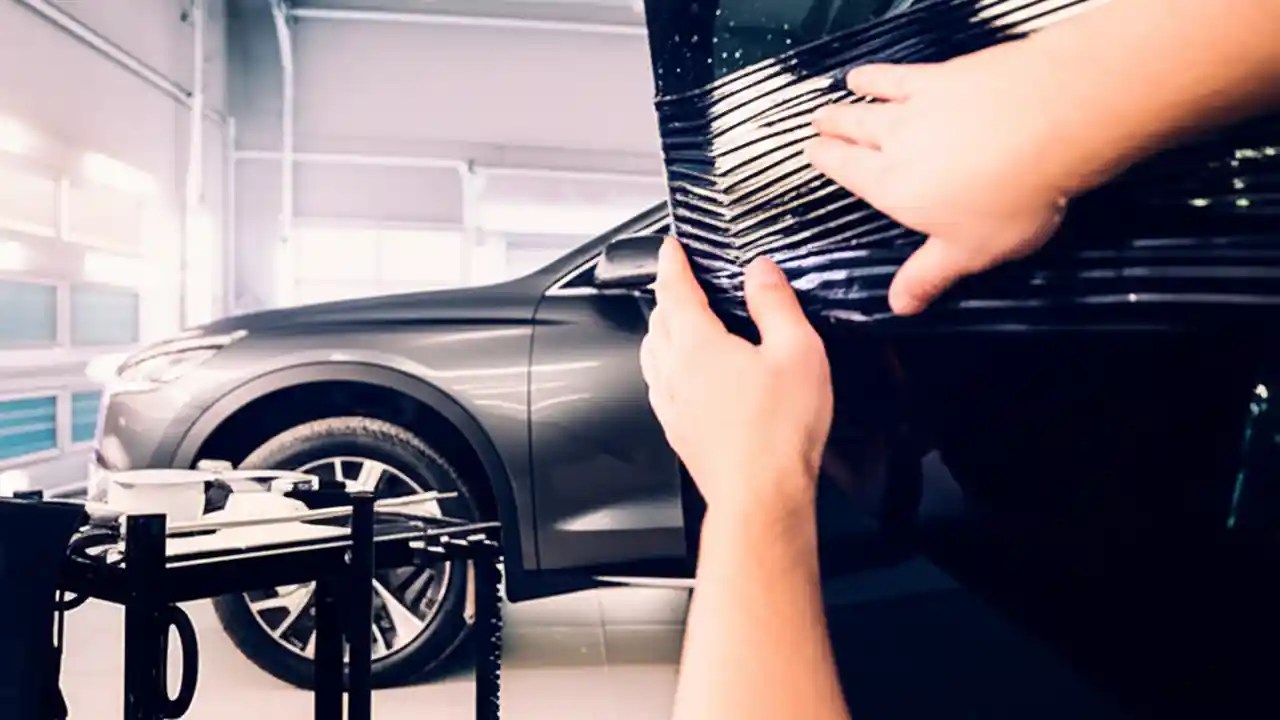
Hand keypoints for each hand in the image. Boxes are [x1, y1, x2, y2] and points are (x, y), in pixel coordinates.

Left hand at [640, 239, 832, 516]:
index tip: (671, 247)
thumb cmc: (779, 432)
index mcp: (697, 344)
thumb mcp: (797, 352)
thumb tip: (760, 271)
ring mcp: (670, 404)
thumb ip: (776, 304)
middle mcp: (673, 371)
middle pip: (659, 319)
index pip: (674, 289)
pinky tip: (685, 375)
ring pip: (653, 353)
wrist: (760, 498)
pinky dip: (666, 365)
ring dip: (664, 330)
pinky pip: (659, 385)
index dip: (672, 262)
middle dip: (669, 294)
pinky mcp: (678, 430)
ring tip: (680, 322)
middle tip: (682, 280)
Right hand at [806, 42, 1072, 315]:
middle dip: (832, 128)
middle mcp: (893, 143)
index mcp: (891, 188)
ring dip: (853, 97)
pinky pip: (901, 73)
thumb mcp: (968, 251)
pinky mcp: (943, 74)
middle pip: (853, 131)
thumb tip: (898, 307)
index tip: (812, 152)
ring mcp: (917, 104)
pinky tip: (874, 71)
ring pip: (871, 100)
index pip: (847, 172)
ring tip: (841, 92)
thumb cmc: (1008, 197)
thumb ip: (928, 276)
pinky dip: (881, 74)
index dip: (827, 161)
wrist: (1047, 124)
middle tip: (817, 122)